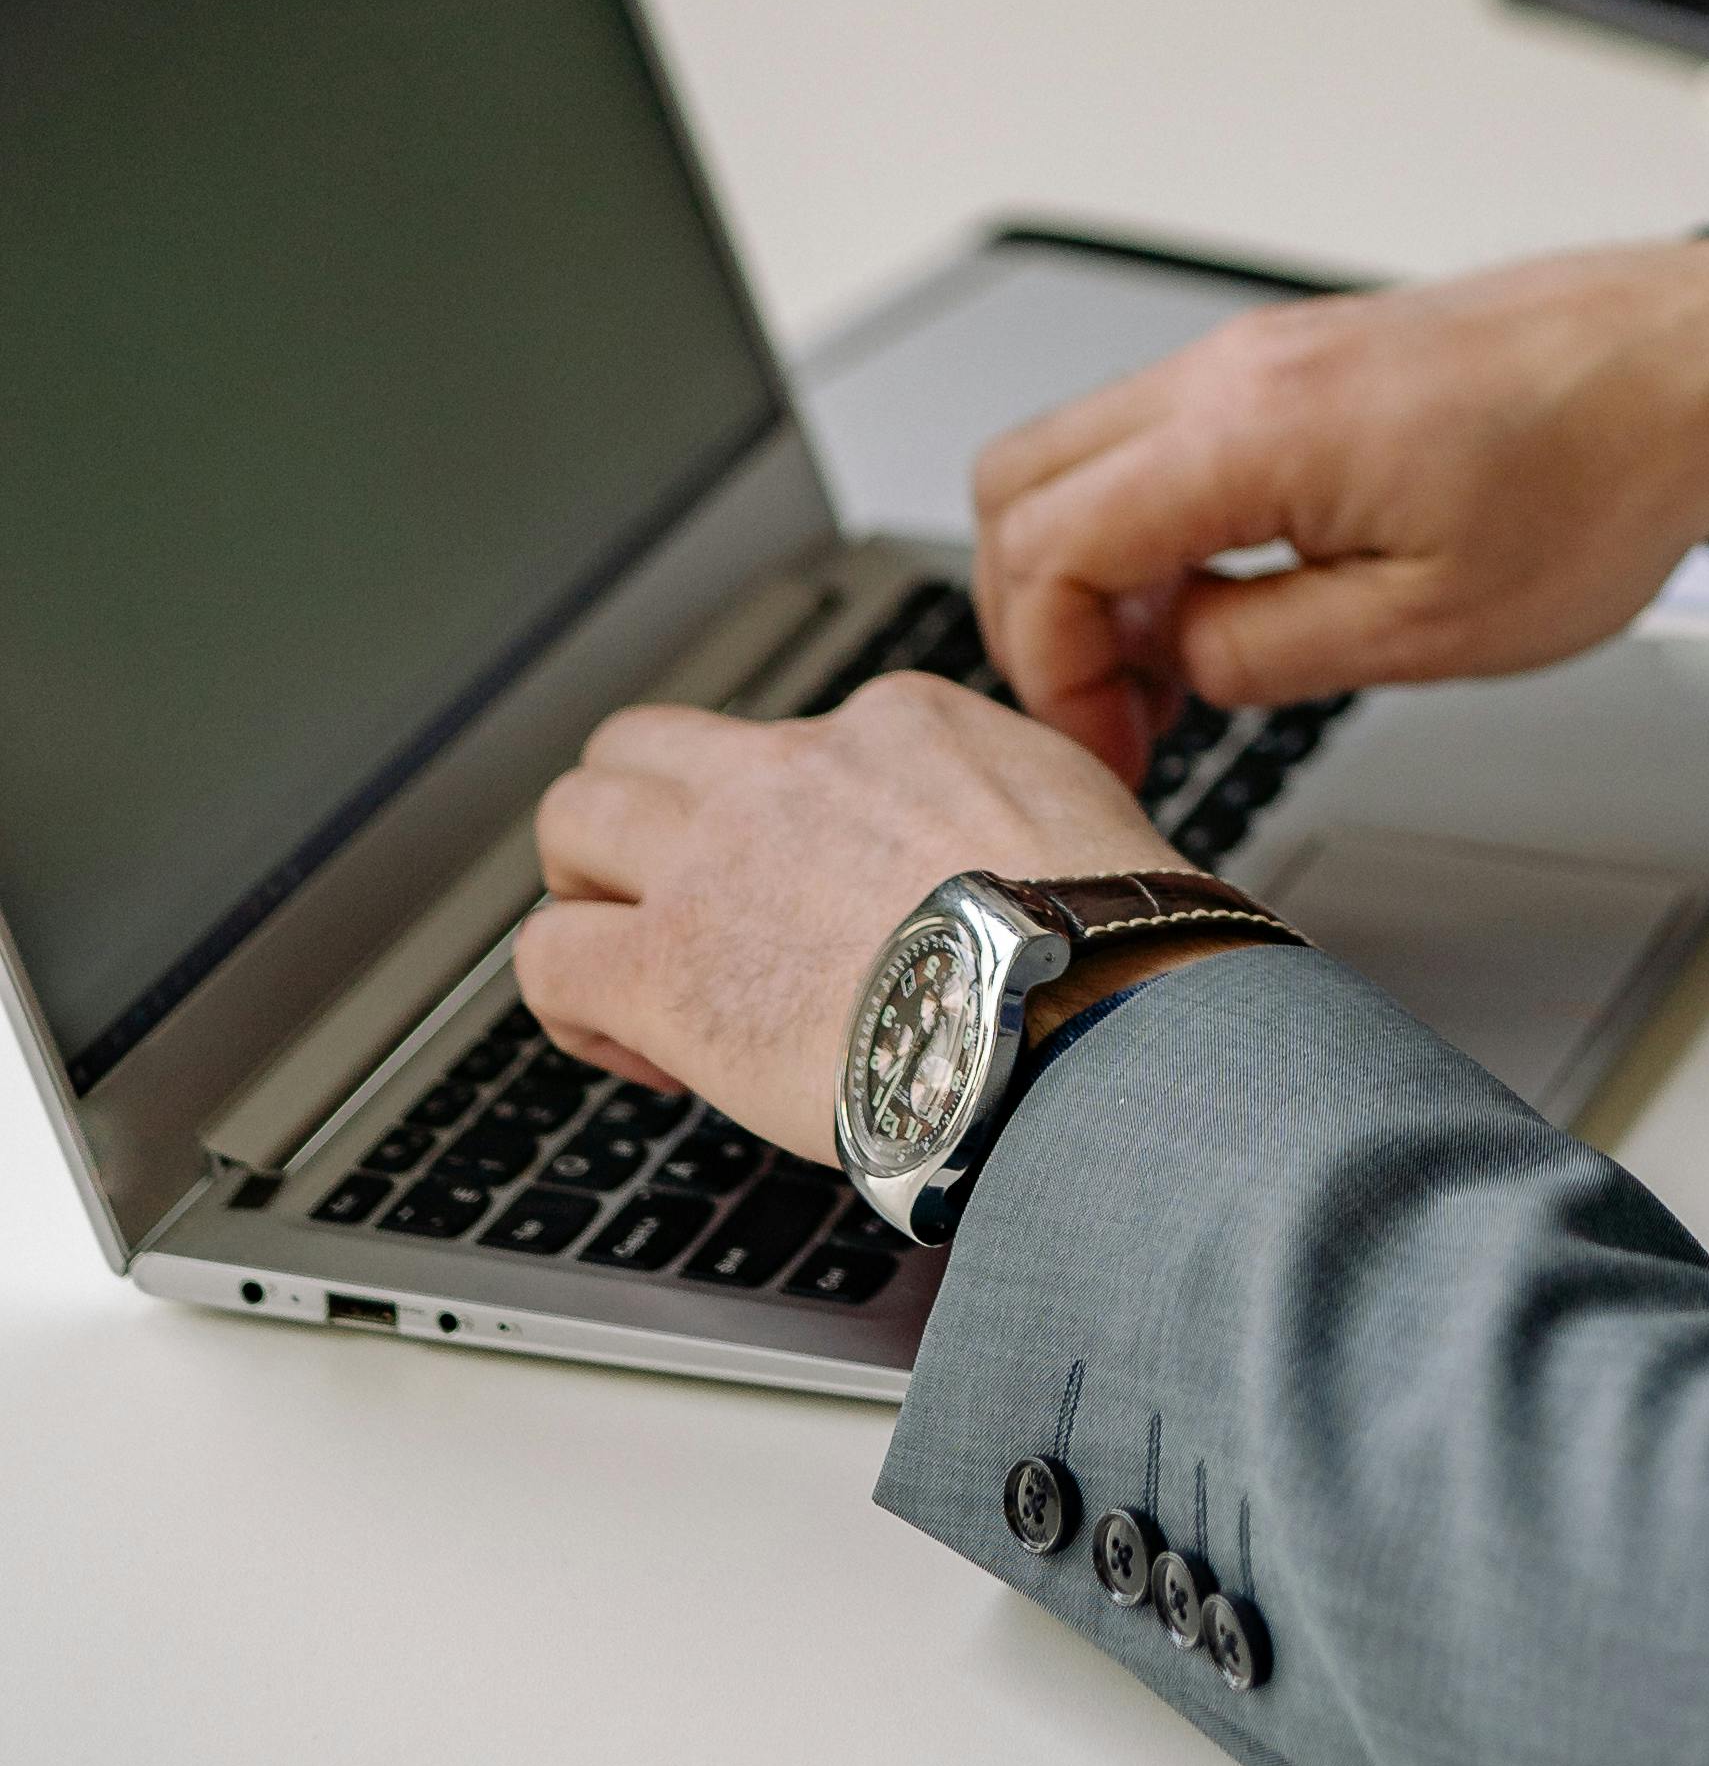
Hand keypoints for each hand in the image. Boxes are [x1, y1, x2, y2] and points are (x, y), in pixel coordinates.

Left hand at [517, 667, 1168, 1150]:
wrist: (1080, 1007)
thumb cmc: (1105, 934)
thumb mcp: (1075, 804)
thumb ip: (1007, 799)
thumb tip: (1007, 841)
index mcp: (893, 724)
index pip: (785, 743)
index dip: (776, 828)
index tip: (807, 903)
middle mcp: (788, 769)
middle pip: (642, 745)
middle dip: (640, 819)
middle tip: (673, 899)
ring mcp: (715, 860)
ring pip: (570, 817)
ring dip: (588, 888)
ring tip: (629, 961)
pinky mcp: (665, 966)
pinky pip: (547, 955)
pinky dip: (571, 999)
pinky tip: (632, 1042)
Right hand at [972, 237, 1708, 763]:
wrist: (1697, 365)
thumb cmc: (1605, 475)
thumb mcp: (1432, 628)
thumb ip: (1265, 653)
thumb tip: (1174, 665)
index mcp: (1255, 429)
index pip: (1048, 543)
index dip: (1052, 668)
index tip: (1111, 741)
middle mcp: (1233, 367)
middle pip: (1020, 482)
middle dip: (1041, 617)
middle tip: (1120, 714)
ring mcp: (1257, 352)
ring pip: (1079, 452)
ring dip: (1091, 569)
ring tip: (1174, 670)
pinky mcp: (1293, 360)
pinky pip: (1158, 436)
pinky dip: (1147, 522)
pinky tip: (1222, 599)